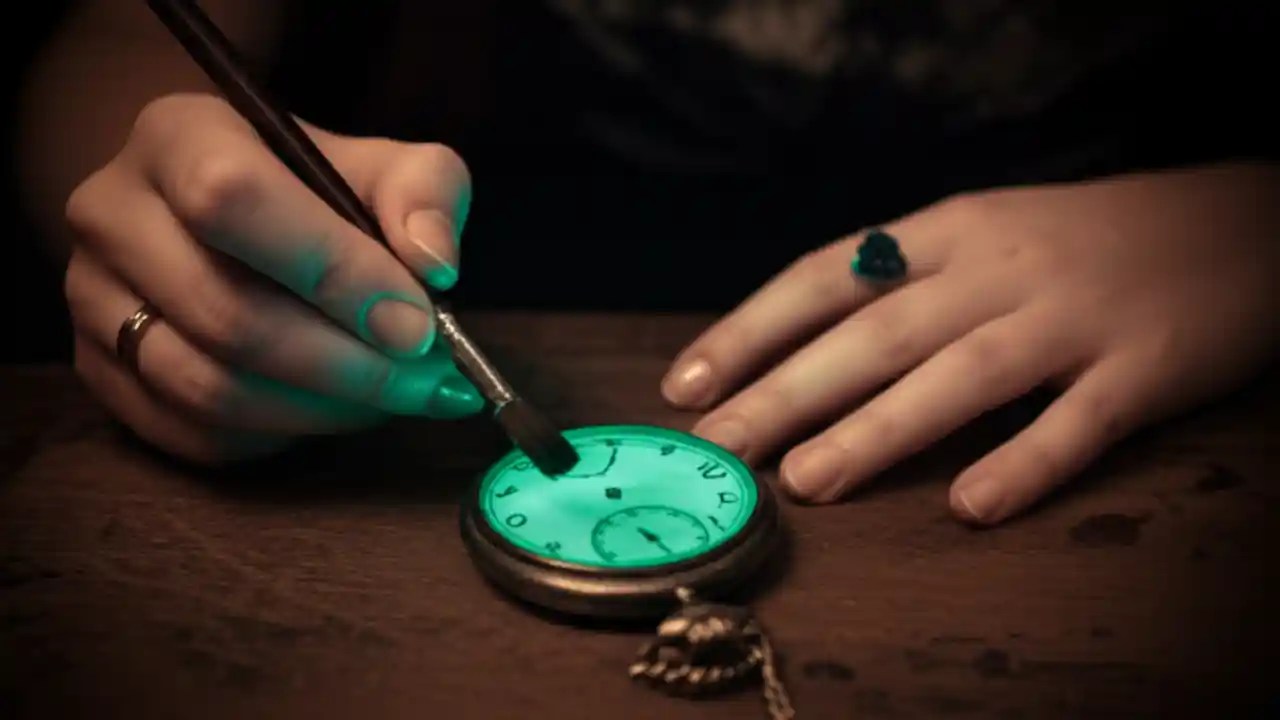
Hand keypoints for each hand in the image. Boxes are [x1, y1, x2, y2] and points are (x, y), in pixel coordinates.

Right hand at [63, 93, 481, 463]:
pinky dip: (280, 437)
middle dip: (346, 365)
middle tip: (423, 382)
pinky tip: (331, 410)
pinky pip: (195, 434)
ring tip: (391, 398)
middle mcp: (113, 215)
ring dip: (320, 409)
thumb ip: (424, 195)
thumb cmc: (313, 190)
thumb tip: (434, 266)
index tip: (417, 325)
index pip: (233, 199)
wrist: (223, 216)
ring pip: (208, 388)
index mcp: (178, 136)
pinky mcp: (100, 374)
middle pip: (226, 314)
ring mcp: (91, 301)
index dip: (334, 272)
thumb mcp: (383, 166)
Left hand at [661, 164, 1279, 523]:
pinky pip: (1078, 422)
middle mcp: (995, 269)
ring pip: (960, 376)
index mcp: (945, 232)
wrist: (1234, 218)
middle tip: (717, 450)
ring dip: (878, 430)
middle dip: (784, 393)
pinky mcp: (1144, 366)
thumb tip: (796, 351)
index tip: (686, 385)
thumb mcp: (980, 235)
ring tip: (806, 481)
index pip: (824, 277)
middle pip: (874, 334)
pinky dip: (1026, 464)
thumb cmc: (1078, 241)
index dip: (750, 330)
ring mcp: (1070, 317)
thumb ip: (899, 283)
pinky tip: (974, 508)